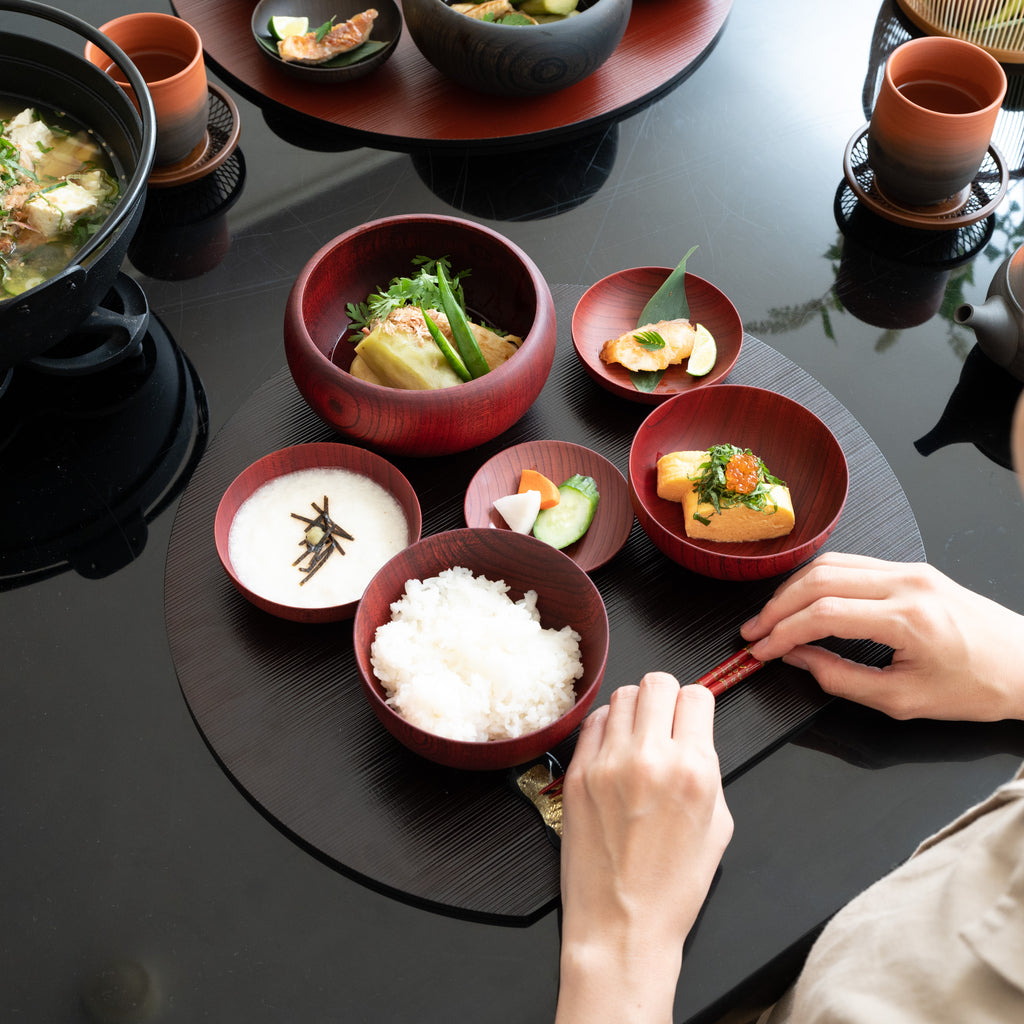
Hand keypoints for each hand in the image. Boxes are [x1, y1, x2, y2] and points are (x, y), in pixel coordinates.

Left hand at [555, 673, 732, 1023]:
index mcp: (694, 771)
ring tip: (638, 736)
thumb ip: (708, 769)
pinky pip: (592, 723)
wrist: (622, 925)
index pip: (696, 695)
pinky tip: (613, 751)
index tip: (690, 717)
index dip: (695, 705)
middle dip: (666, 697)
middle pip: (657, 682)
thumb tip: (694, 734)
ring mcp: (608, 764)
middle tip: (664, 720)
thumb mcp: (718, 826)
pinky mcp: (577, 774)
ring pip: (622, 694)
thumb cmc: (672, 888)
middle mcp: (650, 759)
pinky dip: (606, 728)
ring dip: (635, 708)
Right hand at [740, 552, 1023, 721]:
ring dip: (792, 589)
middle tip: (754, 632)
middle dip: (777, 607)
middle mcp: (907, 583)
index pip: (824, 614)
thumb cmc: (976, 687)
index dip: (783, 632)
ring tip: (771, 616)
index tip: (761, 649)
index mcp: (909, 619)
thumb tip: (796, 659)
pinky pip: (851, 563)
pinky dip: (817, 580)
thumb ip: (840, 679)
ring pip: (830, 564)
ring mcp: (910, 570)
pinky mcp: (911, 568)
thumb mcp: (903, 700)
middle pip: (819, 580)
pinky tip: (802, 600)